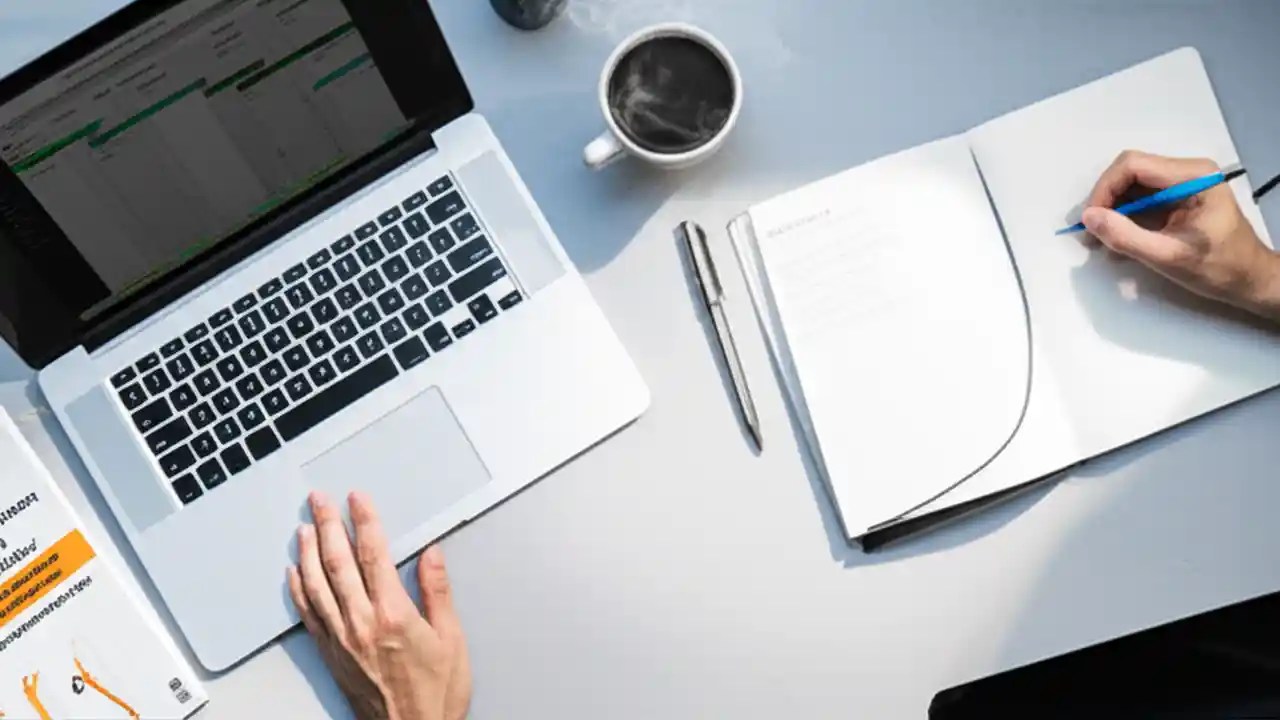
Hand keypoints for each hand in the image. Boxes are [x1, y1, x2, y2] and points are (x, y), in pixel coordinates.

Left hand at [288, 492, 471, 719]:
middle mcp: (362, 623)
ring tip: (304, 527)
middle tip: (320, 500)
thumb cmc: (436, 694)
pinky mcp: (331, 653)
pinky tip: (295, 572)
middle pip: (338, 562)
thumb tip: (431, 555)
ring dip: (308, 551)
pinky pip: (308, 613)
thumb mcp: (451, 639)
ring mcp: (341, 638)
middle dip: (328, 525)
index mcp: (394, 615)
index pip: (374, 555)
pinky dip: (299, 589)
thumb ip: (438, 592)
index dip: (364, 521)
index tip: (357, 499)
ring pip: (317, 584)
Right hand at [1082, 150, 1279, 319]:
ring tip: (1101, 241)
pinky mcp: (1175, 199)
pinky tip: (1118, 242)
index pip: (1133, 165)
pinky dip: (1123, 219)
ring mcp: (1180, 184)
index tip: (1091, 222)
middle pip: (1129, 173)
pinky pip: (1139, 200)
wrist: (1249, 281)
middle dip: (1105, 202)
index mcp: (1193, 176)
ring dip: (1111, 212)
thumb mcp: (1169, 256)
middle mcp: (1186, 172)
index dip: (1105, 190)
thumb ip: (1126, 237)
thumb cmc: (1218, 268)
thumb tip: (1088, 218)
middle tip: (1091, 234)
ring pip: (1130, 186)